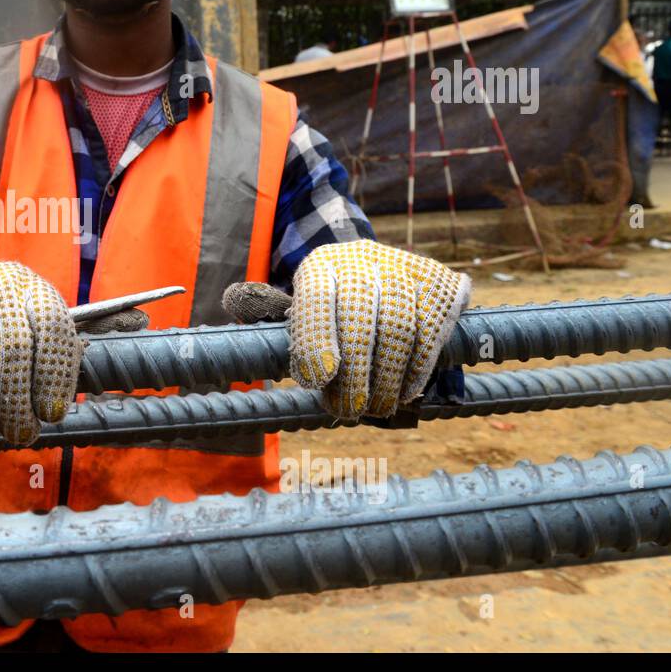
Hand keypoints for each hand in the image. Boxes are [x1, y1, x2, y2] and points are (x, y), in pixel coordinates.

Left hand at [223, 241, 470, 418]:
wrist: (370, 265)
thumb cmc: (327, 303)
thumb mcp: (295, 304)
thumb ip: (268, 312)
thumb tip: (232, 300)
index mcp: (320, 265)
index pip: (318, 299)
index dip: (317, 338)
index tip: (318, 378)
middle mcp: (363, 260)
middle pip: (363, 319)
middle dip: (355, 373)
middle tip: (348, 411)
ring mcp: (404, 269)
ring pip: (401, 327)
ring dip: (389, 377)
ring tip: (377, 408)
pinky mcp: (438, 282)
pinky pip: (433, 329)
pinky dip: (420, 366)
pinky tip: (406, 392)